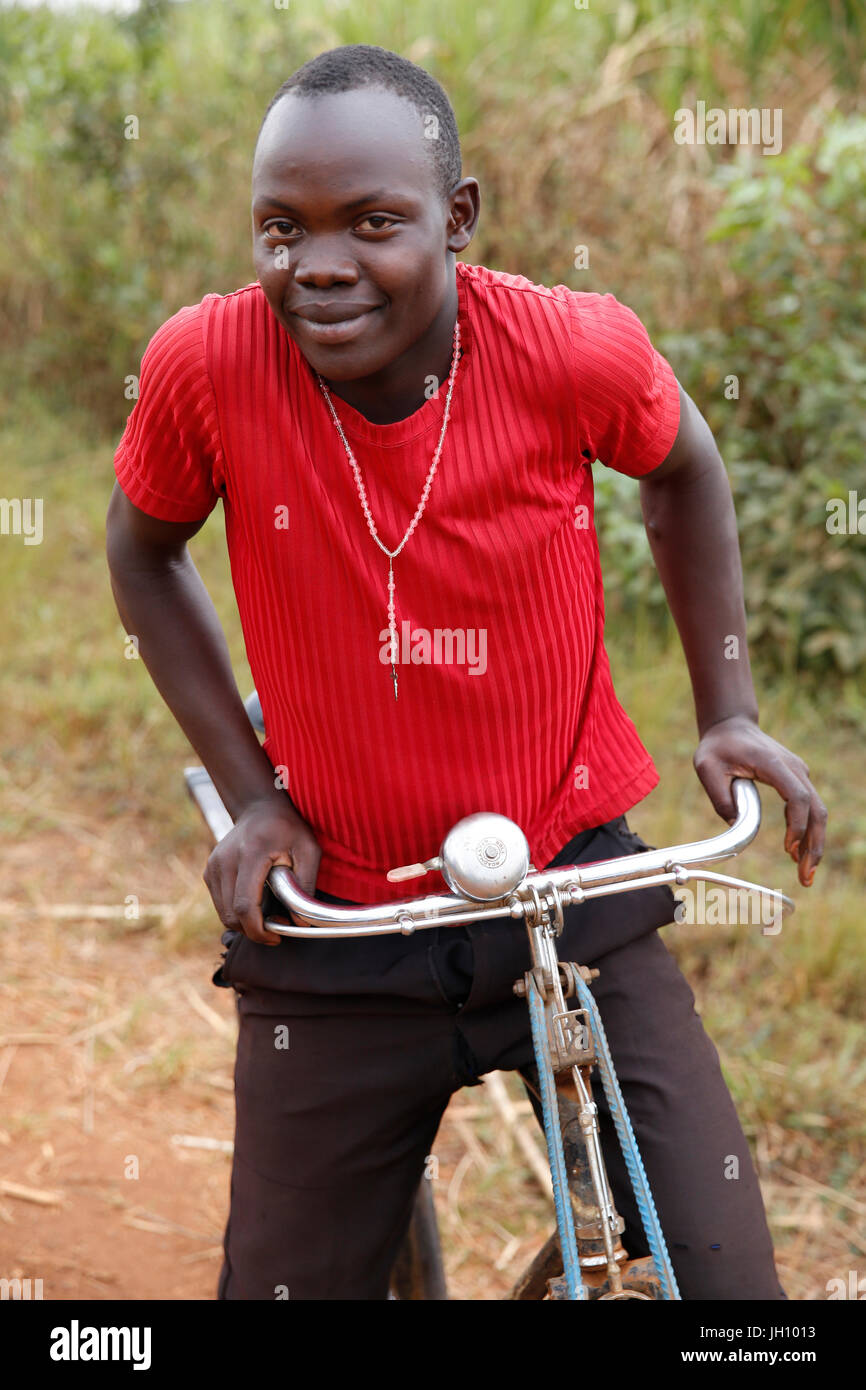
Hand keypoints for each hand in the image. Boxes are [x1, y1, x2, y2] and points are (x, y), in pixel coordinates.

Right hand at [203, 795, 321, 943]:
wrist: (259, 807)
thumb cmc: (287, 828)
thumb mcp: (308, 850)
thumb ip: (306, 884)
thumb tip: (300, 923)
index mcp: (250, 854)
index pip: (243, 905)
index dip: (258, 929)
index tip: (276, 937)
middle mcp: (225, 861)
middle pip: (230, 915)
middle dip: (253, 930)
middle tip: (277, 927)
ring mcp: (213, 866)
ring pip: (223, 913)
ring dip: (244, 923)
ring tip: (268, 915)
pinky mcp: (209, 871)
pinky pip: (220, 904)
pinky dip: (236, 912)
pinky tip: (256, 903)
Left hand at [693, 714, 826, 887]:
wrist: (731, 726)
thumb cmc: (717, 747)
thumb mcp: (706, 767)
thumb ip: (719, 796)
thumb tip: (736, 825)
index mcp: (772, 763)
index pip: (797, 796)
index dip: (796, 824)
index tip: (787, 847)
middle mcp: (793, 767)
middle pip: (816, 808)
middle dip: (814, 844)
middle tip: (806, 875)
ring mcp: (799, 772)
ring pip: (817, 811)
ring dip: (814, 843)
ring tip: (805, 873)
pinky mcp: (797, 779)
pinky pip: (809, 808)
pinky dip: (808, 832)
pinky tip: (798, 853)